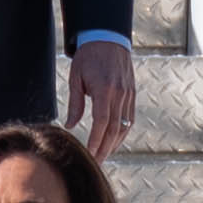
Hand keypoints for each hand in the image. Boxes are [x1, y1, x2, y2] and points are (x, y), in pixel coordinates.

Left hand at [65, 37, 139, 159]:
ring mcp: (128, 95)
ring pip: (124, 126)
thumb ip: (75, 104)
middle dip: (105, 148)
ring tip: (104, 156)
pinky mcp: (132, 94)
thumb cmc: (88, 57)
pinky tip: (113, 141)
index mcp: (105, 90)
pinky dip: (122, 133)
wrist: (108, 38)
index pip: (102, 122)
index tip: (90, 154)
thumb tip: (70, 126)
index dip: (96, 141)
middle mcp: (120, 94)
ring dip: (114, 144)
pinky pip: (129, 119)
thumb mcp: (76, 78)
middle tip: (96, 164)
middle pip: (114, 129)